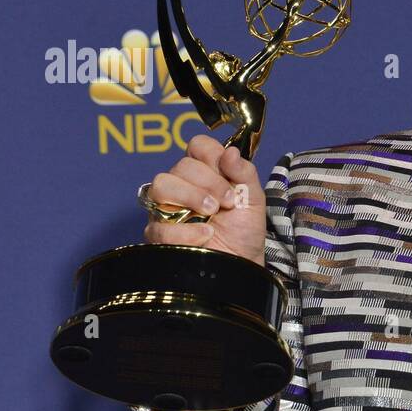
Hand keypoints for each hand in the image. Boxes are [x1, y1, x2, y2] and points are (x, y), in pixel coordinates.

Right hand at [142, 134, 265, 265]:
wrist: (241, 264)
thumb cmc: (244, 230)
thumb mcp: (253, 200)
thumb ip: (244, 173)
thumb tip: (230, 151)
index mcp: (205, 173)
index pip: (197, 146)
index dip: (211, 155)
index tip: (229, 175)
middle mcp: (182, 186)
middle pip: (180, 166)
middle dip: (208, 182)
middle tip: (226, 202)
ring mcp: (166, 209)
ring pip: (161, 186)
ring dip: (190, 197)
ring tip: (211, 214)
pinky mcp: (158, 234)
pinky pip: (159, 224)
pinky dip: (186, 230)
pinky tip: (205, 235)